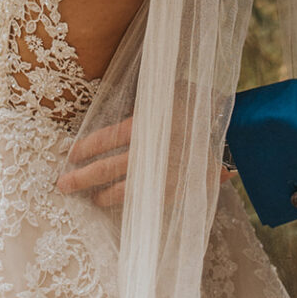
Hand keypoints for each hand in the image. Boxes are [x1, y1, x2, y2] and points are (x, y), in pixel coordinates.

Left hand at [56, 115, 232, 208]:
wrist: (233, 132)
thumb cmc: (197, 103)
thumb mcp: (170, 90)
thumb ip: (144, 99)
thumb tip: (115, 101)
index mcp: (149, 124)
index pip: (108, 138)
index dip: (87, 147)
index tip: (70, 155)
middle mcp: (153, 151)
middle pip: (110, 167)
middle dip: (84, 178)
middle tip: (63, 185)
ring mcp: (165, 175)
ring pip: (127, 190)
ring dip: (106, 195)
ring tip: (92, 199)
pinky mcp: (179, 191)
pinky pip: (150, 202)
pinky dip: (134, 206)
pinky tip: (121, 207)